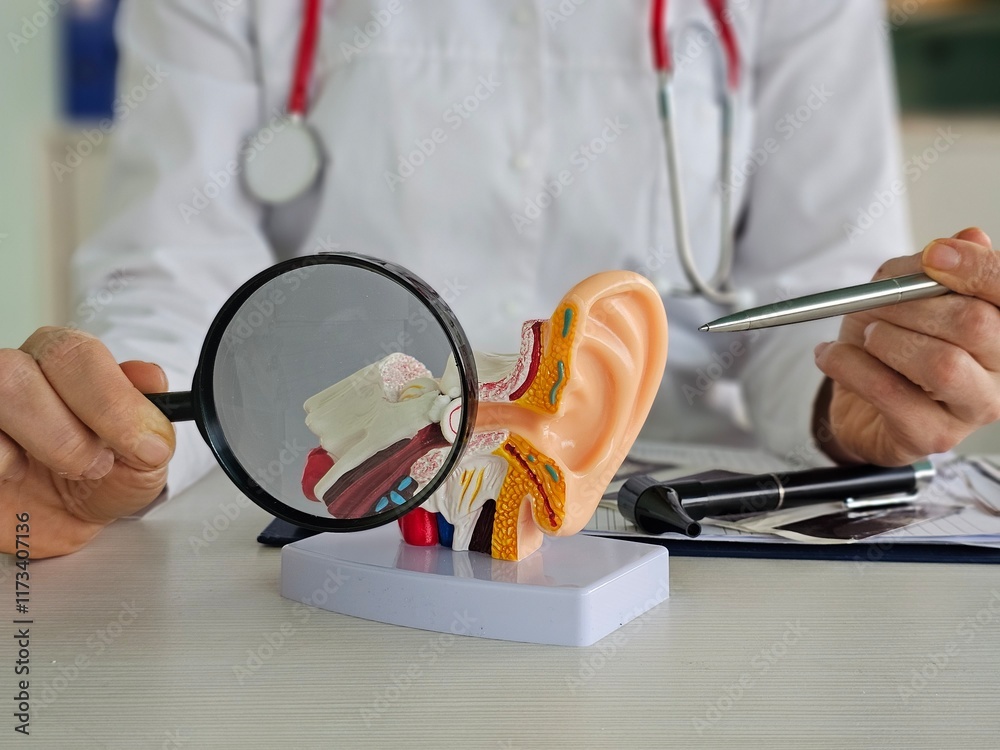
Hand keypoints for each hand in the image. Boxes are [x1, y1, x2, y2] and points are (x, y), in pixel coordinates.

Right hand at [0, 328, 174, 556]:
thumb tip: (150, 377)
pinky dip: (4, 464)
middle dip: (66, 430)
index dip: (110, 400)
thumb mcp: (145, 457)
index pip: (74, 353)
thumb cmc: (106, 479)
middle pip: (16, 372)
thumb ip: (152, 417)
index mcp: (66, 362)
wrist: (71, 525)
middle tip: (98, 465)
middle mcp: (17, 373)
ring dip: (42, 445)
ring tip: (70, 472)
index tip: (143, 445)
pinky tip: (19, 476)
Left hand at [813, 227, 999, 464]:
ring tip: (864, 337)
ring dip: (885, 340)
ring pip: (941, 364)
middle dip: (911, 305)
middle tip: (875, 305)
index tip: (934, 256)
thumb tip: (967, 239)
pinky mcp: (933, 437)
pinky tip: (833, 356)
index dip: (977, 268)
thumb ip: (930, 268)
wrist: (856, 401)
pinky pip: (891, 394)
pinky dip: (850, 366)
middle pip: (975, 325)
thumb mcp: (900, 293)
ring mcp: (972, 410)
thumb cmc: (888, 344)